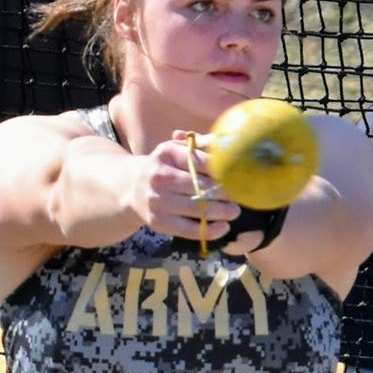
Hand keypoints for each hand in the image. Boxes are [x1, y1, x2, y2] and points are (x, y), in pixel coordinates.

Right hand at [126, 133, 240, 242]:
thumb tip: (226, 143)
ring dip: (222, 212)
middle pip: (201, 186)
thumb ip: (201, 145)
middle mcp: (160, 176)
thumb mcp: (177, 150)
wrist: (132, 187)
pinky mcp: (159, 222)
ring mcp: (158, 201)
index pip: (201, 161)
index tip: (238, 176)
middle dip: (225, 193)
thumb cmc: (165, 166)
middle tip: (239, 195)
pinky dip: (210, 230)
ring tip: (234, 211)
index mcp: (167, 153)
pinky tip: (223, 227)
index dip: (223, 170)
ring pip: (198, 209)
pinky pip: (189, 230)